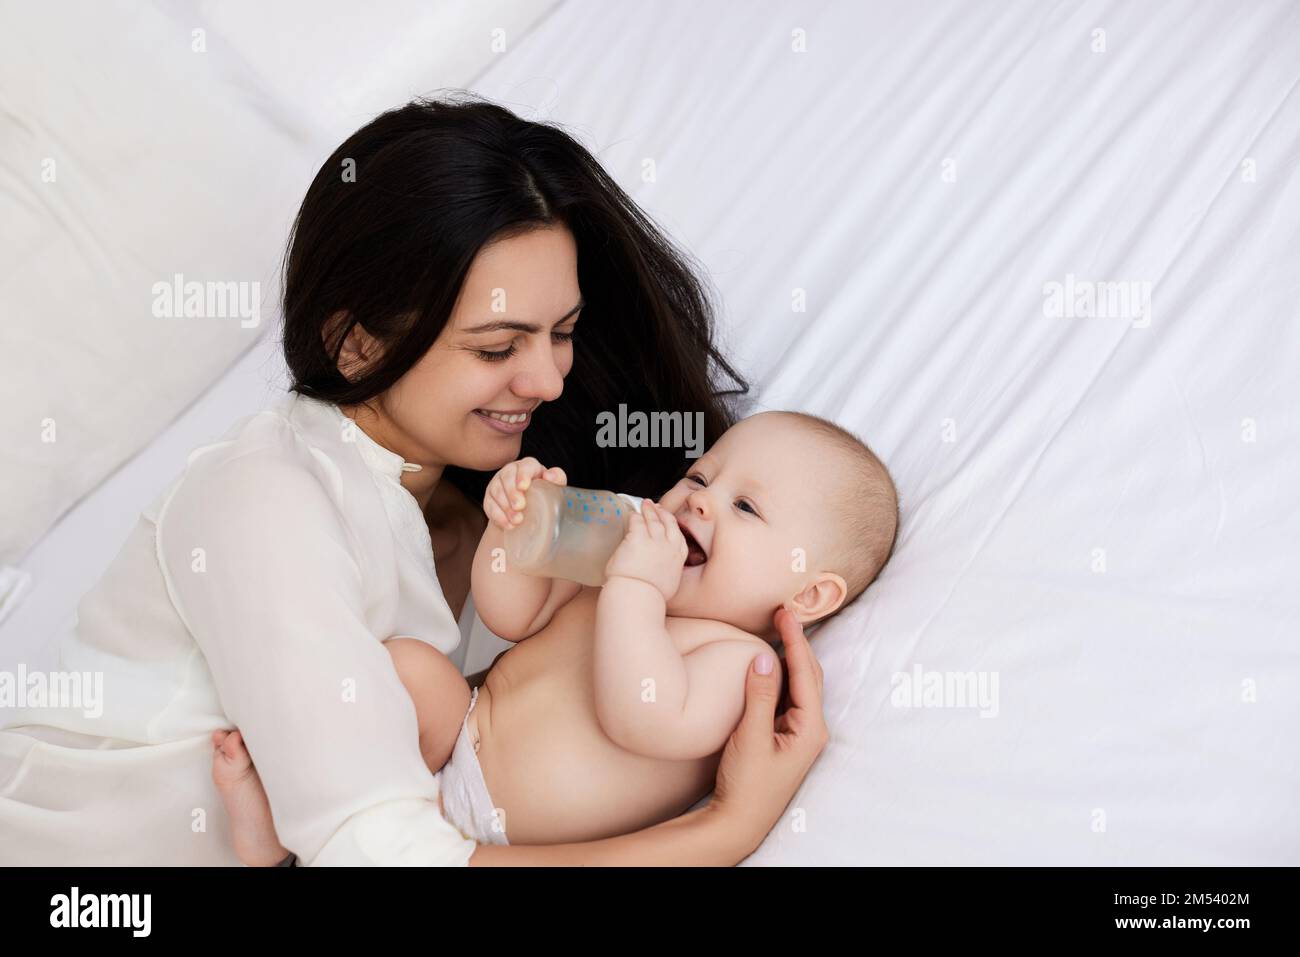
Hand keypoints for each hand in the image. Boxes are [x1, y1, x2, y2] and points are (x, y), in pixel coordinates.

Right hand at [483, 457, 566, 531]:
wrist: (528, 511)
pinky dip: (498, 516)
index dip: (523, 475)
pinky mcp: (489, 498)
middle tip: (520, 507)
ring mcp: (497, 484)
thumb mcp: (554, 486)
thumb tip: (549, 476)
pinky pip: (489, 505)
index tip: (524, 487)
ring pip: (497, 491)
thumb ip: (557, 478)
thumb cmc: (544, 494)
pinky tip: (508, 525)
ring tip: (517, 520)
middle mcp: (510, 472)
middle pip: (507, 478)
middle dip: (512, 493)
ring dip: (506, 507)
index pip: (524, 467)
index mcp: (528, 466)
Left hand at [603, 500, 687, 600]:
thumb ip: (666, 577)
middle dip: (663, 514)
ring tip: (646, 504)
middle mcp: (669, 548)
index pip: (680, 540)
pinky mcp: (638, 538)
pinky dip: (636, 517)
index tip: (671, 523)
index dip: (674, 528)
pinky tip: (633, 514)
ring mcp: (655, 542)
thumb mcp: (667, 588)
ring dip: (650, 511)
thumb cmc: (648, 597)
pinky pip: (637, 522)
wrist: (637, 597)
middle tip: (658, 507)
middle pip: (669, 525)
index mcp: (677, 561)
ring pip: (654, 520)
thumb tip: (660, 577)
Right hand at [708, 606, 828, 852]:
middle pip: (809, 675)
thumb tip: (766, 657)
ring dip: (790, 657)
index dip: (796, 640)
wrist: (738, 822)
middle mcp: (810, 729)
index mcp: (810, 729)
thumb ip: (760, 696)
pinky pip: (787, 697)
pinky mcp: (784, 738)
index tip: (786, 613)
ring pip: (799, 685)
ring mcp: (798, 734)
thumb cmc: (747, 786)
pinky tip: (769, 664)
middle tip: (783, 613)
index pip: (807, 673)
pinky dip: (781, 675)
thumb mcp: (750, 738)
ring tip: (779, 629)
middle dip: (798, 643)